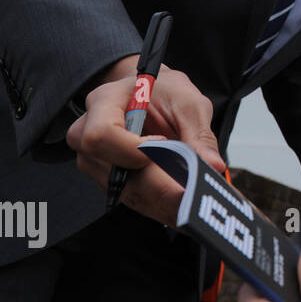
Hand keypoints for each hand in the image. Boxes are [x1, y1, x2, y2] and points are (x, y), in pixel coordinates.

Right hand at [67, 59, 224, 226]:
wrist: (155, 95)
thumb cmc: (165, 92)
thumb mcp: (188, 102)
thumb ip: (199, 134)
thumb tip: (211, 164)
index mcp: (104, 103)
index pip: (101, 134)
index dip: (131, 148)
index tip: (161, 147)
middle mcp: (89, 133)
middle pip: (112, 170)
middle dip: (156, 185)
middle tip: (190, 194)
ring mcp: (97, 160)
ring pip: (124, 190)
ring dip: (160, 202)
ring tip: (193, 205)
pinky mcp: (111, 179)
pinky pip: (132, 198)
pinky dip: (159, 206)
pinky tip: (182, 209)